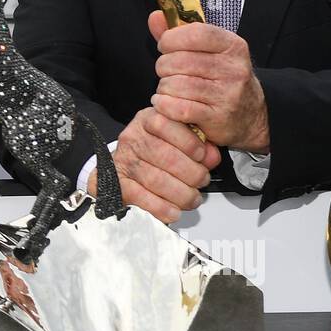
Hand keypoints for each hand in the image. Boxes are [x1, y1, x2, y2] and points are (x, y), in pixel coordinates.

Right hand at [90, 106, 221, 222]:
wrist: (129, 164)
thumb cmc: (159, 149)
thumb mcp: (182, 138)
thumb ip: (200, 145)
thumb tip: (212, 156)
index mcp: (149, 120)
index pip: (164, 124)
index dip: (188, 142)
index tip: (202, 155)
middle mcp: (134, 137)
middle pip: (164, 156)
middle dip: (191, 173)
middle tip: (201, 181)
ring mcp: (124, 160)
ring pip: (155, 179)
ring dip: (181, 194)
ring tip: (192, 198)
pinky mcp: (118, 182)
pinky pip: (139, 196)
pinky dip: (160, 206)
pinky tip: (174, 210)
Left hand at [147, 10, 269, 151]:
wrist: (249, 117)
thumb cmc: (222, 80)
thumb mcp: (209, 52)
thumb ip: (180, 35)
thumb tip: (155, 16)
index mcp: (232, 46)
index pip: (196, 34)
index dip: (172, 39)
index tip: (165, 46)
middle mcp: (234, 69)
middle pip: (180, 61)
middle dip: (164, 67)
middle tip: (166, 73)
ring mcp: (228, 94)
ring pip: (177, 85)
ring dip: (164, 88)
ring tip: (168, 89)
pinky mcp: (218, 118)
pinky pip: (179, 109)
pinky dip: (164, 106)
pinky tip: (164, 103)